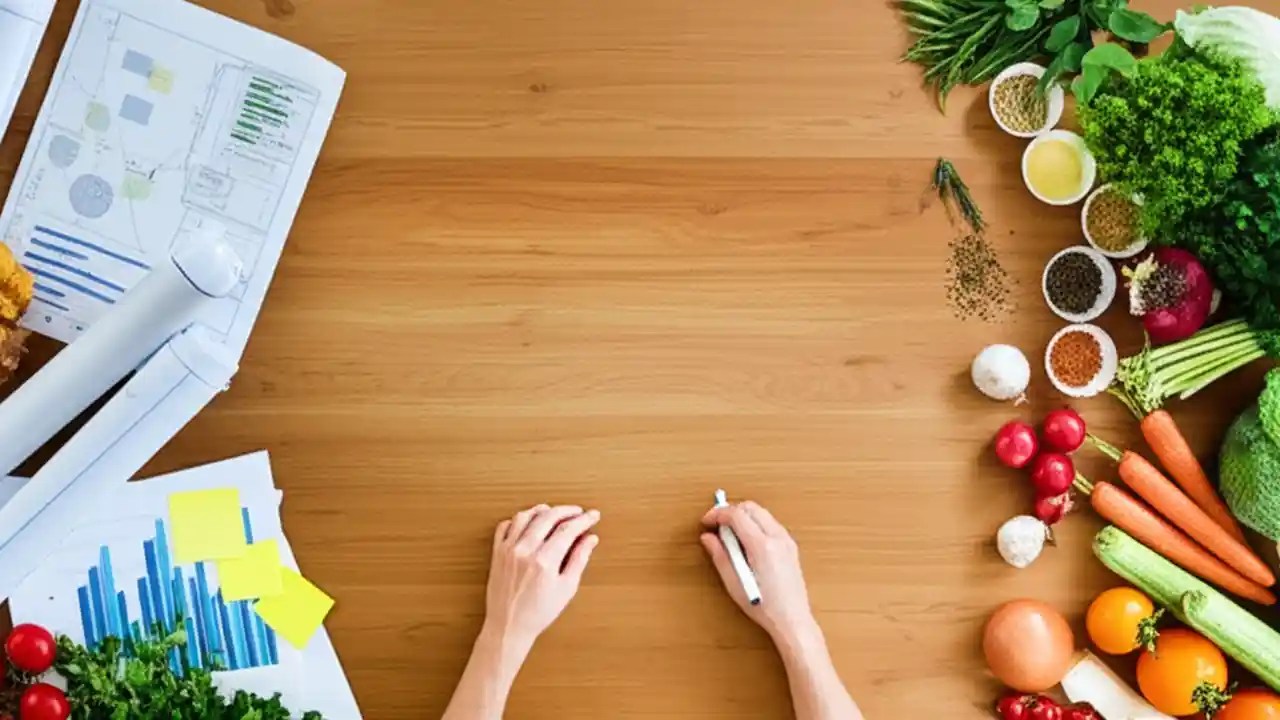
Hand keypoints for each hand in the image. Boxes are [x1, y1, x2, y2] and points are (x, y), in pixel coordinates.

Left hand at [483, 504, 600, 648]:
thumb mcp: (566, 588)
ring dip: (542, 510)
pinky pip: (506, 526)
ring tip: (554, 512)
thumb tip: (590, 539)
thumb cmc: (538, 613)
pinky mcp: (497, 553)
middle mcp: (525, 551)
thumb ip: (579, 559)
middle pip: (548, 516)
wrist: (509, 626)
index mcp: (544, 561)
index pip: (568, 529)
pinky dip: (518, 519)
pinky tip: (529, 522)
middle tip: (578, 512)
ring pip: (526, 516)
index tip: (593, 515)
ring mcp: (508, 550)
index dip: (584, 519)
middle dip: (567, 511)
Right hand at [700, 501, 817, 643]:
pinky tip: (746, 542)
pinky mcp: (790, 546)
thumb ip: (720, 556)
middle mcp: (777, 538)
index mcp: (762, 547)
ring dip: (743, 516)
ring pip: (761, 513)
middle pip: (750, 507)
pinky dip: (755, 524)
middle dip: (730, 511)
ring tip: (730, 536)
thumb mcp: (734, 583)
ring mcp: (786, 541)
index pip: (736, 514)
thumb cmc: (765, 607)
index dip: (717, 514)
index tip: (707, 521)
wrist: (792, 619)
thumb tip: (708, 538)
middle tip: (716, 525)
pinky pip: (770, 523)